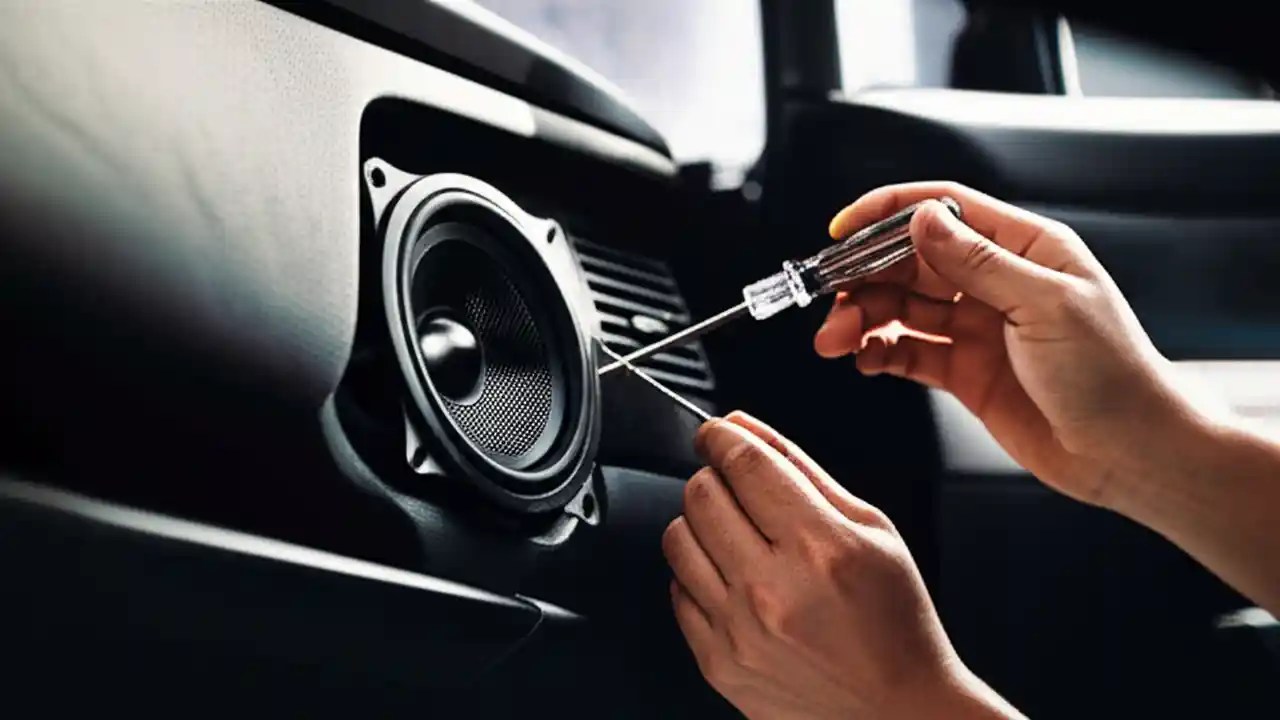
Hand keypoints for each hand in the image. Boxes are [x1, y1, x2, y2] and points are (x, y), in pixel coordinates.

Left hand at [662, 411, 1021, 719]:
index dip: (721, 435)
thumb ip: (803, 470)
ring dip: (701, 523)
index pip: (744, 464)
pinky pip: (677, 591)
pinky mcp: (718, 662)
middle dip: (714, 476)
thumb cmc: (894, 621)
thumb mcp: (873, 529)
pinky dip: (698, 575)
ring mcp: (739, 630)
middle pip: (700, 493)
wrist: (897, 712)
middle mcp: (772, 589)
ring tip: (738, 536)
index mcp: (819, 547)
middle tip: (738, 488)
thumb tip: (744, 426)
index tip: (717, 433)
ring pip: (677, 538)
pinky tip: (734, 581)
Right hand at [814, 182, 1198, 507]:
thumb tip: (923, 218)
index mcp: (1024, 248)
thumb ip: (977, 262)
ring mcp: (978, 328)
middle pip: (910, 262)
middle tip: (830, 300)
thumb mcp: (1045, 305)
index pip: (944, 210)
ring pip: (901, 310)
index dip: (888, 213)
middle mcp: (996, 283)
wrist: (1131, 454)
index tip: (843, 229)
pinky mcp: (965, 372)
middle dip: (864, 277)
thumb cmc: (1113, 376)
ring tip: (835, 340)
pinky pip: (908, 353)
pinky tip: (864, 359)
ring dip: (863, 319)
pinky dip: (879, 353)